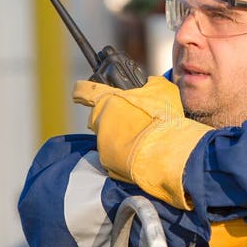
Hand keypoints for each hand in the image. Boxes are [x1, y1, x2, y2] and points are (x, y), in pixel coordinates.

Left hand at [73, 76, 211, 207]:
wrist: (166, 151)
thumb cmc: (162, 119)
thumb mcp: (162, 90)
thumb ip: (150, 83)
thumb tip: (149, 83)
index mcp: (108, 100)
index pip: (85, 90)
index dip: (82, 90)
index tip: (80, 94)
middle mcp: (100, 121)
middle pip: (97, 117)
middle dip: (111, 118)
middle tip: (133, 121)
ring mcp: (102, 143)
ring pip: (106, 137)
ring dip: (120, 137)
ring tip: (142, 140)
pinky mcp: (107, 163)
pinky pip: (113, 156)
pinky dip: (124, 155)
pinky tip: (141, 153)